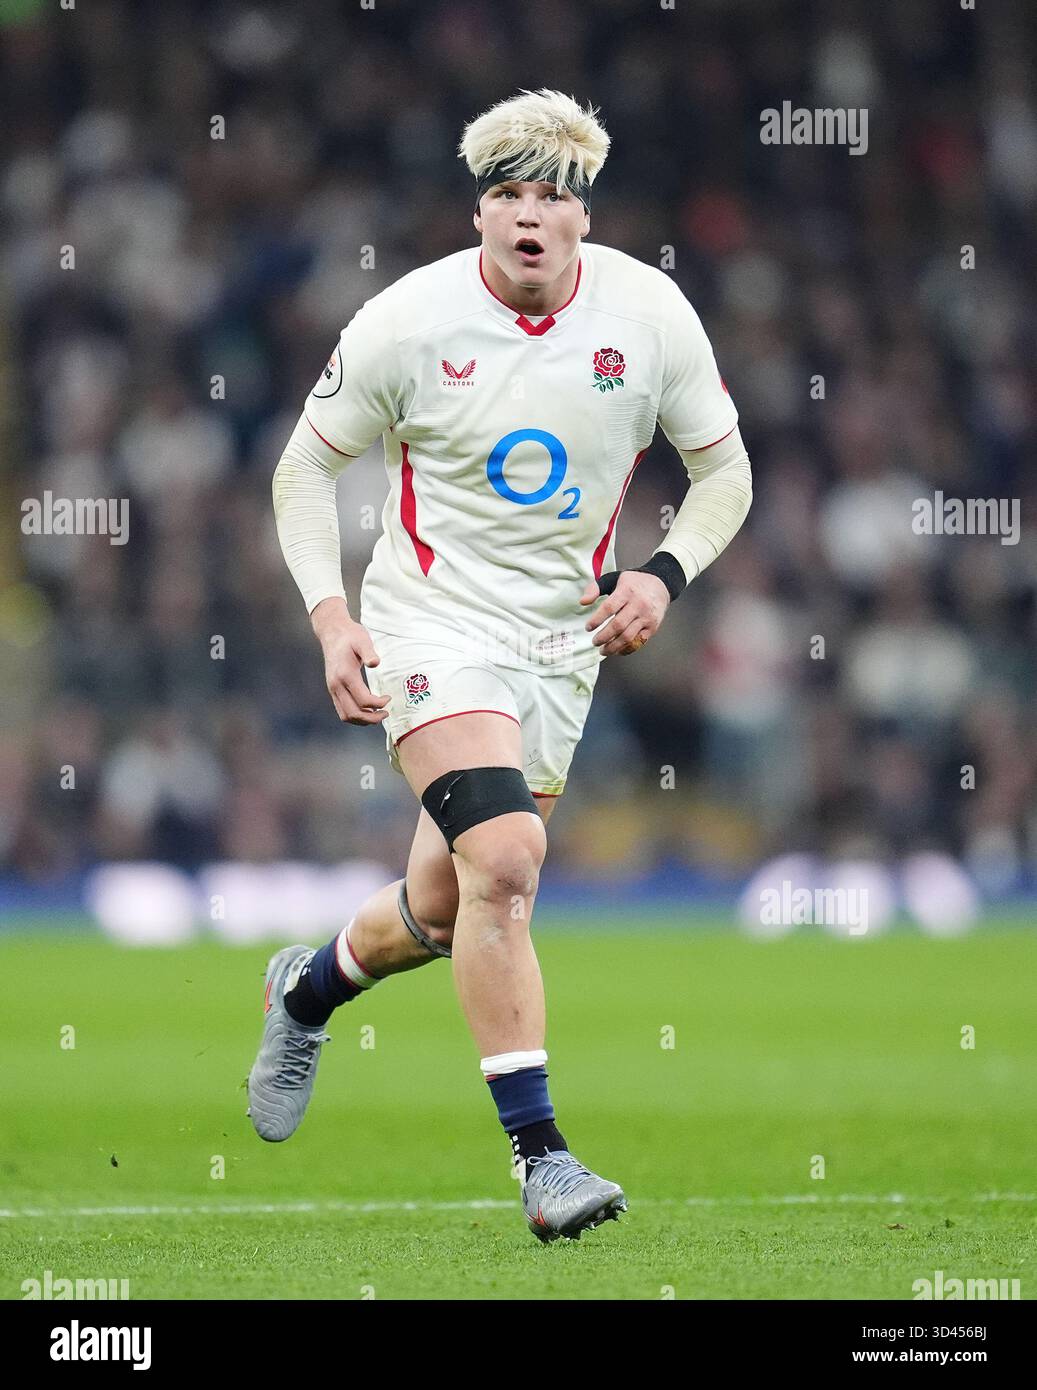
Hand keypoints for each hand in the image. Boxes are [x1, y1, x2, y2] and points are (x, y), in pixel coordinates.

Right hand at [310, 598, 391, 724]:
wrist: (332, 632)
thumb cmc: (351, 636)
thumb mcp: (362, 640)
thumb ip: (368, 652)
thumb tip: (375, 663)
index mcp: (345, 675)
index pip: (363, 700)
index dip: (378, 704)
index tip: (388, 698)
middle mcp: (336, 685)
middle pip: (353, 713)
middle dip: (371, 718)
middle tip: (386, 713)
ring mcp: (332, 688)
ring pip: (345, 715)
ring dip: (362, 720)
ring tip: (378, 715)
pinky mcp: (333, 689)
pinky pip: (342, 710)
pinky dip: (355, 716)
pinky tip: (368, 710)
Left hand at [579, 571, 669, 656]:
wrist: (660, 584)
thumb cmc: (633, 583)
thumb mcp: (613, 578)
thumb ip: (595, 588)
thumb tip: (582, 602)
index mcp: (627, 591)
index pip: (609, 607)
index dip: (597, 619)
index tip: (588, 627)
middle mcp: (638, 604)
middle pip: (618, 625)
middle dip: (603, 637)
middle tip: (594, 642)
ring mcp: (647, 617)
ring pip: (628, 637)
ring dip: (613, 647)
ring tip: (603, 650)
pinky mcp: (653, 627)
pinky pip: (638, 642)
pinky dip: (626, 649)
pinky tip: (617, 650)